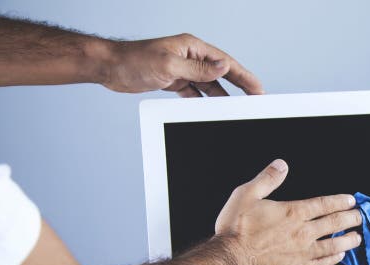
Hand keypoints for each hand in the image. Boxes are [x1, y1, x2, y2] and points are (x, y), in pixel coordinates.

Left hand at [101, 33, 262, 96]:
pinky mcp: (174, 80)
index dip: (244, 76)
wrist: (111, 67)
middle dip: (240, 86)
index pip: (226, 62)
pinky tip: (209, 111)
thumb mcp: (170, 65)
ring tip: (235, 110)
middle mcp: (190, 56)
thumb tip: (224, 67)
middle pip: (222, 74)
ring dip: (221, 97)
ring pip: (209, 86)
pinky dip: (202, 102)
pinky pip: (195, 93)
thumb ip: (199, 68)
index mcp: (192, 47)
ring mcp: (183, 69)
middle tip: (256, 98)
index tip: (258, 88)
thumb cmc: (135, 60)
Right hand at [215, 159, 361, 264]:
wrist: (230, 262)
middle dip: (350, 219)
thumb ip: (267, 179)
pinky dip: (333, 259)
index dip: (340, 201)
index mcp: (292, 212)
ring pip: (333, 244)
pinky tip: (339, 256)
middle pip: (334, 223)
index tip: (351, 201)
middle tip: (360, 217)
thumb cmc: (235, 230)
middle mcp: (302, 232)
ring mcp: (302, 252)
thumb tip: (281, 165)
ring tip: (357, 238)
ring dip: (348, 240)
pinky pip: (322, 263)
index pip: (324, 204)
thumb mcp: (246, 195)